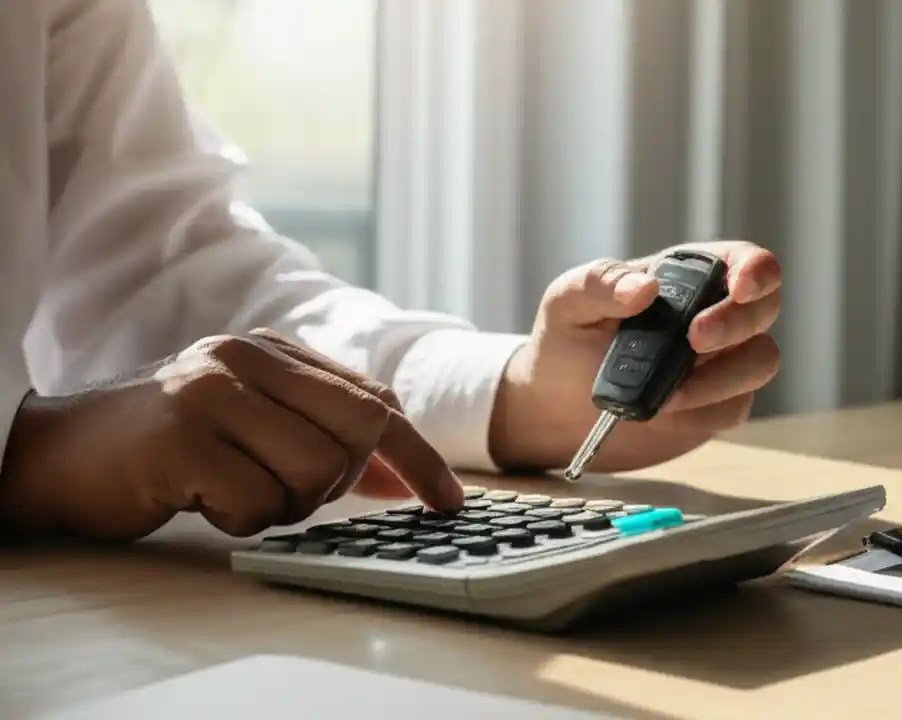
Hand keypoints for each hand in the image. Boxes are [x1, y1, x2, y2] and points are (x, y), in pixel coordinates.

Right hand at [0, 329, 461, 540]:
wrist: (59, 453)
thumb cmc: (169, 445)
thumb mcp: (253, 425)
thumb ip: (323, 436)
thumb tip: (399, 475)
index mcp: (272, 350)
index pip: (375, 398)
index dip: (416, 454)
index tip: (448, 500)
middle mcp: (246, 358)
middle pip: (360, 428)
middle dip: (342, 478)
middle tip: (290, 489)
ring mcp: (212, 394)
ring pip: (316, 470)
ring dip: (285, 504)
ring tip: (235, 490)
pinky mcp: (181, 440)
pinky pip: (257, 503)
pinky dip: (240, 519)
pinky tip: (201, 500)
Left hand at [490, 240, 781, 471]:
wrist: (557, 408)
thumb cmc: (566, 341)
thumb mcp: (567, 302)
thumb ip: (601, 284)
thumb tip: (644, 288)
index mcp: (685, 276)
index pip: (745, 260)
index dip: (756, 271)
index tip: (739, 288)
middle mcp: (713, 313)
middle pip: (765, 308)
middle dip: (736, 324)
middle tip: (694, 341)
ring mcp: (721, 361)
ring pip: (759, 362)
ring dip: (720, 378)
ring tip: (667, 393)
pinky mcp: (717, 404)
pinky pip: (735, 407)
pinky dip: (704, 412)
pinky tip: (666, 411)